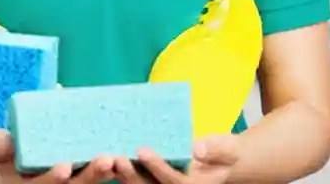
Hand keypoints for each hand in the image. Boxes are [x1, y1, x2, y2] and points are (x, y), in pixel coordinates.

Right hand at [0, 129, 117, 183]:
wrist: (1, 158)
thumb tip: (10, 140)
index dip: (52, 178)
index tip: (64, 167)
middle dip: (89, 176)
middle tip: (104, 161)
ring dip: (102, 175)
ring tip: (116, 160)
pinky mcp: (75, 177)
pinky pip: (91, 177)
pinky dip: (105, 169)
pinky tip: (120, 158)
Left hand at [114, 135, 238, 183]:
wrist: (218, 161)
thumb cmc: (223, 154)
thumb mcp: (227, 149)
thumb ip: (215, 149)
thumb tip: (197, 149)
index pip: (173, 181)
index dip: (157, 167)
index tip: (142, 150)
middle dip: (131, 175)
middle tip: (117, 158)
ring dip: (120, 174)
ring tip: (104, 158)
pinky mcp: (148, 181)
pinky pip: (131, 177)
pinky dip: (117, 169)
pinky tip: (103, 155)